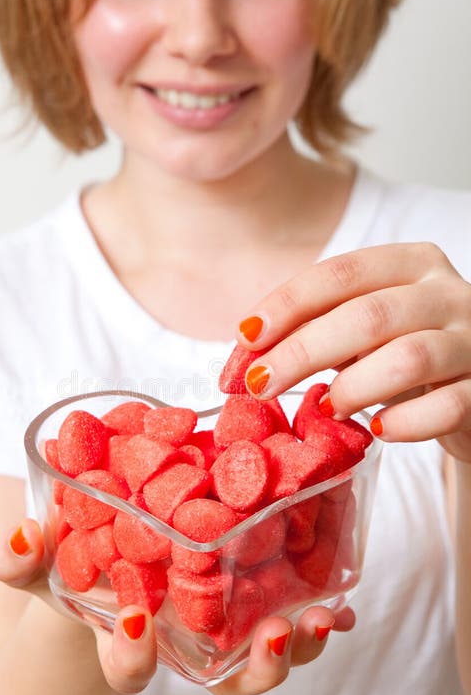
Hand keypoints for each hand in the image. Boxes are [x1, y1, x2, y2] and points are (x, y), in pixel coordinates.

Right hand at [0, 519, 353, 694]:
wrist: (111, 568)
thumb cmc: (79, 568)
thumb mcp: (44, 564)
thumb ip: (18, 558)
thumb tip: (20, 538)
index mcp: (130, 638)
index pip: (127, 667)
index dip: (129, 657)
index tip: (134, 622)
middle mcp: (185, 647)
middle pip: (224, 681)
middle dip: (255, 670)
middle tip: (275, 637)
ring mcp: (222, 632)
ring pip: (266, 658)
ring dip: (300, 643)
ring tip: (323, 618)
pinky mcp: (249, 604)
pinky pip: (288, 619)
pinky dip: (318, 615)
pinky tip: (340, 603)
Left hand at [237, 243, 470, 461]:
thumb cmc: (409, 353)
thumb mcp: (367, 328)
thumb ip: (321, 326)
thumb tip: (251, 347)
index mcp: (412, 265)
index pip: (343, 273)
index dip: (289, 303)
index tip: (247, 336)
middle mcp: (449, 294)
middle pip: (368, 315)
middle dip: (303, 351)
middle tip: (260, 384)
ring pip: (409, 357)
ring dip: (353, 387)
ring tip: (326, 407)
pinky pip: (447, 407)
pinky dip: (403, 423)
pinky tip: (376, 430)